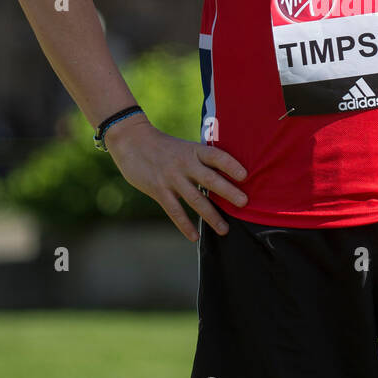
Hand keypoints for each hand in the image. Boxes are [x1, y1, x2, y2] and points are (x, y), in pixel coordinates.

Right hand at [104, 113, 247, 240]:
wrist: (132, 141)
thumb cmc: (164, 146)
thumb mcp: (185, 147)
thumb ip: (201, 161)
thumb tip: (225, 178)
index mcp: (194, 150)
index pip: (216, 156)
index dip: (231, 165)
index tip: (245, 176)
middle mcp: (184, 164)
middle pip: (210, 179)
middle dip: (228, 192)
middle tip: (244, 203)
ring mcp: (171, 178)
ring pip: (195, 200)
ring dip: (211, 215)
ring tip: (224, 229)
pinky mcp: (159, 190)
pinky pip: (175, 211)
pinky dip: (185, 225)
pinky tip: (195, 237)